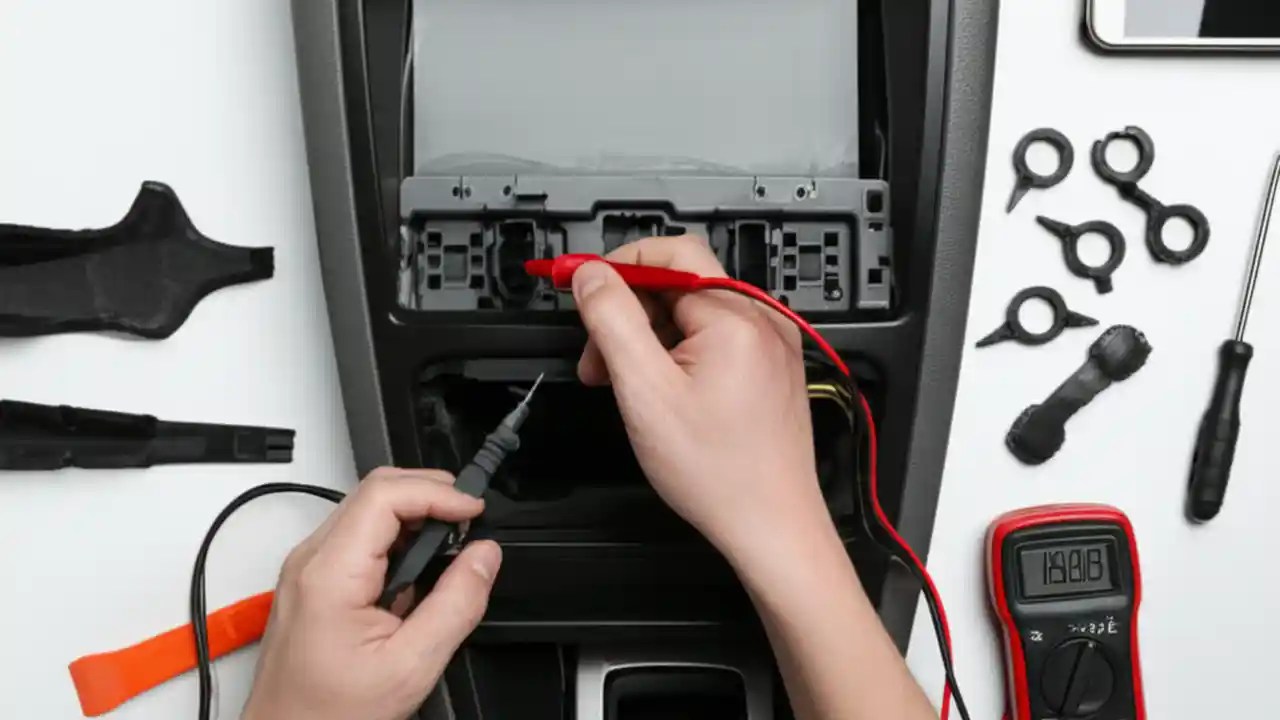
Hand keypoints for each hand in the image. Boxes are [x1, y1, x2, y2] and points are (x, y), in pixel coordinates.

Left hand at [243, 468, 502, 719]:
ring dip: (415, 514)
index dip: (437, 492)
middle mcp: (311, 560)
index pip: (385, 495)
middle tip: (471, 518)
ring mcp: (309, 568)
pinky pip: (360, 536)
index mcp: (330, 575)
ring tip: (452, 545)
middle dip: (430, 494)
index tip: (474, 510)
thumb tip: (484, 556)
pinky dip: (398, 536)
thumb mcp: (411, 667)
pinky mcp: (315, 579)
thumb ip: (455, 605)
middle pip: (375, 491)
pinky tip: (421, 567)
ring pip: (367, 508)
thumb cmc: (330, 714)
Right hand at [572, 235, 828, 560]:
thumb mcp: (645, 391)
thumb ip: (614, 321)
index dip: (616, 267)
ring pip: (694, 315)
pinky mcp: (772, 368)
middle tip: (595, 358)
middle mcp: (763, 320)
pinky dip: (679, 355)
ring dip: (650, 339)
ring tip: (626, 386)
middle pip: (678, 284)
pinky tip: (661, 392)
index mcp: (735, 316)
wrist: (772, 526)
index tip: (577, 282)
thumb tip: (592, 274)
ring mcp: (772, 344)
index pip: (667, 254)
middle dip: (628, 314)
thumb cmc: (719, 473)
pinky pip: (716, 340)